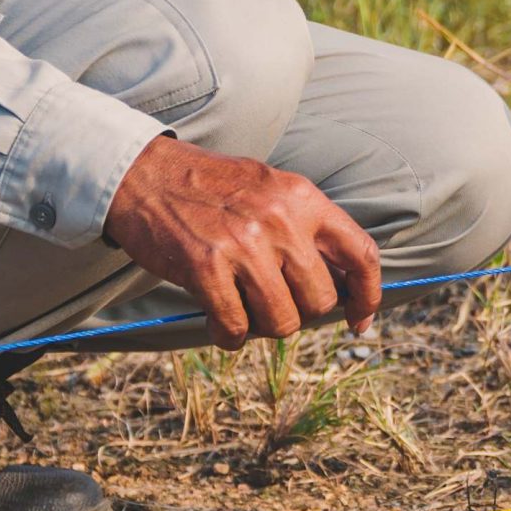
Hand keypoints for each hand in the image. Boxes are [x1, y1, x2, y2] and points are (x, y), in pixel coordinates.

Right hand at [103, 137, 381, 349]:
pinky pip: (236, 328)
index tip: (358, 320)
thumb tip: (343, 287)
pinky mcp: (206, 266)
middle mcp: (280, 218)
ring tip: (240, 309)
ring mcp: (244, 243)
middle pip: (320, 300)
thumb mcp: (269, 190)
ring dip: (262, 328)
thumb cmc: (209, 190)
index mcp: (302, 197)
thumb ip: (305, 229)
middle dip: (299, 313)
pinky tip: (216, 320)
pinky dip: (228, 335)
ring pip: (283, 321)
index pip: (361, 253)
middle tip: (269, 302)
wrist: (141, 174)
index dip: (368, 296)